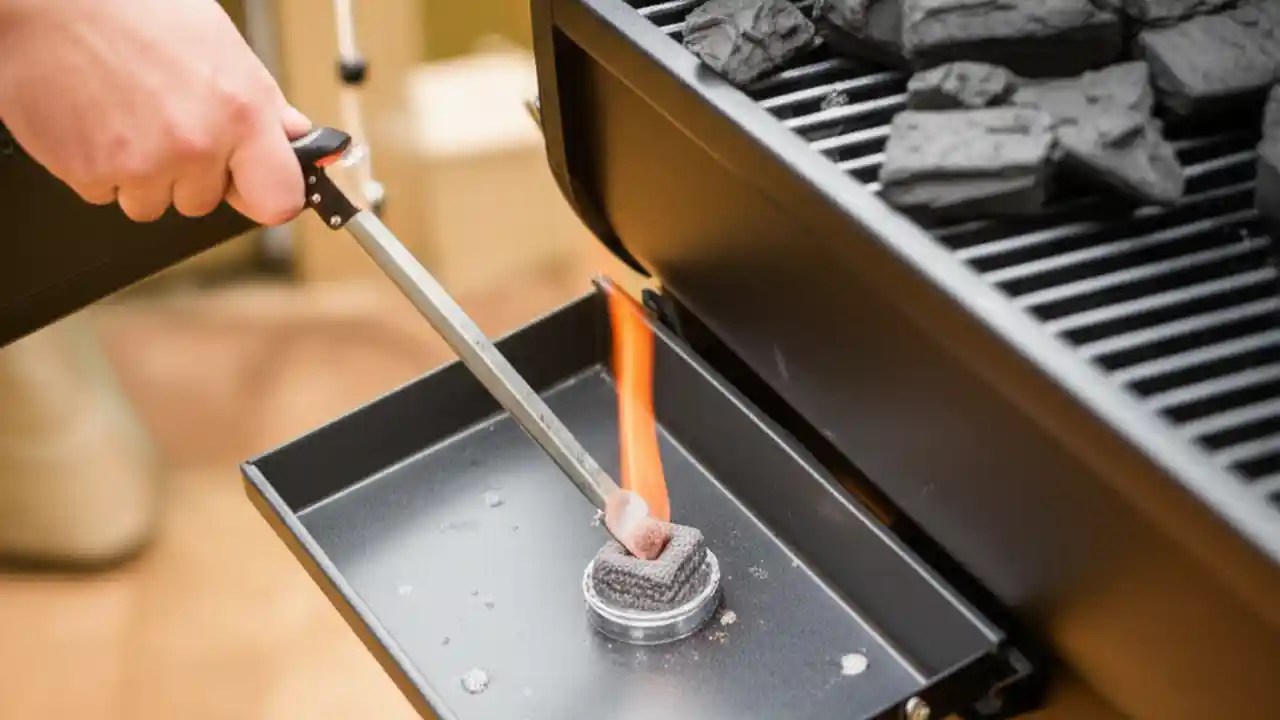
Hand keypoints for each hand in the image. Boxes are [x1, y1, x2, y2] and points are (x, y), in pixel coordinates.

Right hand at [0, 0, 310, 224]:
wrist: (48, 0)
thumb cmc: (133, 9)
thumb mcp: (220, 44)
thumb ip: (263, 104)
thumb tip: (296, 135)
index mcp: (240, 114)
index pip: (279, 199)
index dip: (264, 194)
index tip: (251, 184)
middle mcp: (195, 145)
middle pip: (203, 202)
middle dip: (188, 172)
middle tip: (162, 120)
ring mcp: (141, 165)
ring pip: (152, 203)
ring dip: (141, 174)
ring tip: (125, 116)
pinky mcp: (89, 173)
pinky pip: (105, 193)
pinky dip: (98, 166)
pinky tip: (96, 121)